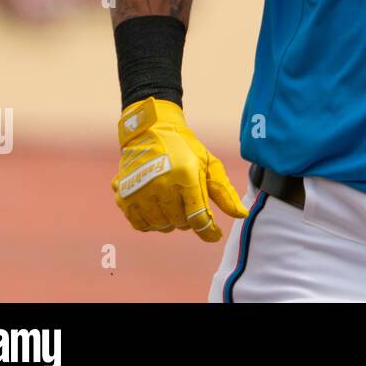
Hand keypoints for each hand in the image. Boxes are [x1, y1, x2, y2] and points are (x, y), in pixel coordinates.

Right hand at [110, 97, 247, 241]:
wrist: (150, 131)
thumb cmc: (186, 149)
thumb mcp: (209, 164)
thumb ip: (224, 192)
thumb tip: (241, 214)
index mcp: (186, 175)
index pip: (198, 216)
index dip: (208, 230)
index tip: (215, 234)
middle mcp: (161, 184)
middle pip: (180, 222)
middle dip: (189, 219)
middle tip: (189, 204)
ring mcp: (140, 191)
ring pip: (162, 225)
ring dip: (171, 221)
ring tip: (174, 204)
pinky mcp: (124, 196)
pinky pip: (141, 225)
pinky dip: (152, 222)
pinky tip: (158, 209)